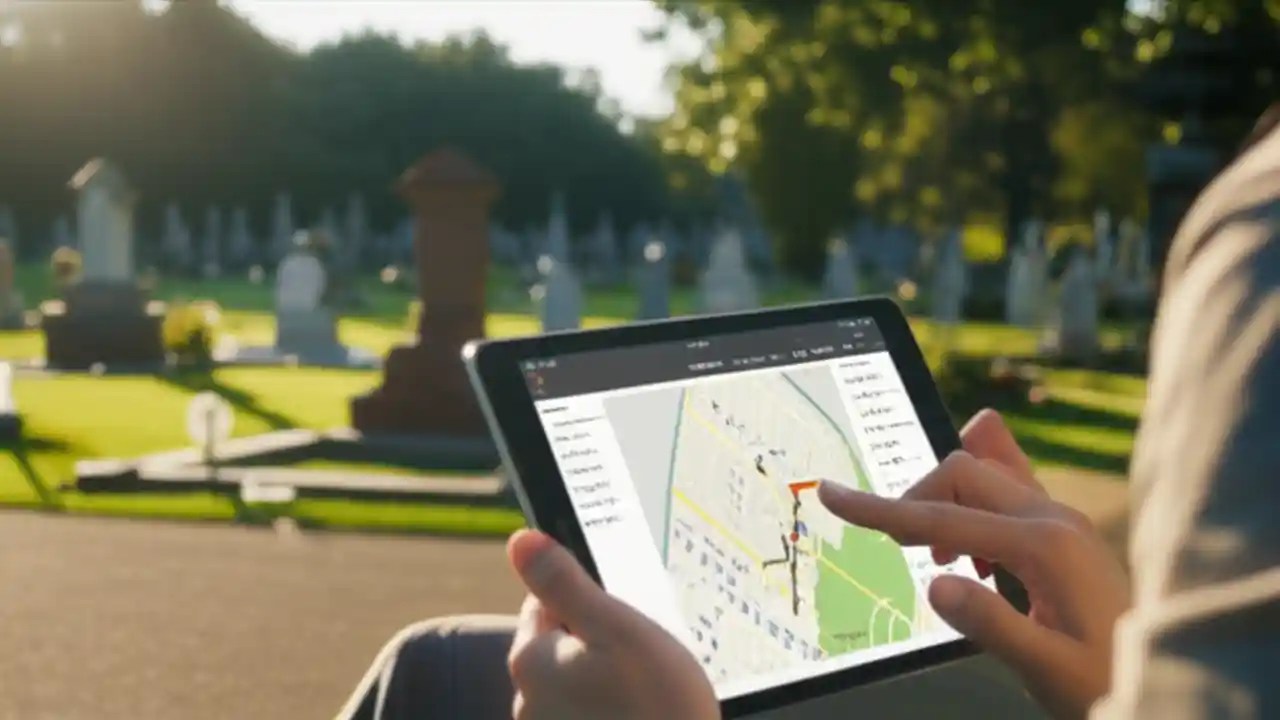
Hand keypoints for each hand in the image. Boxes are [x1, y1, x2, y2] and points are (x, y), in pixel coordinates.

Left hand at [505, 529, 719, 719]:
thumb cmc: (658, 710)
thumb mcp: (619, 630)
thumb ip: (566, 584)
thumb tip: (520, 540)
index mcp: (532, 660)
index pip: (545, 603)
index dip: (588, 604)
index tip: (623, 620)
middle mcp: (526, 704)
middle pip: (559, 649)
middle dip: (597, 648)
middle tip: (643, 662)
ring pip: (575, 688)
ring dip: (606, 686)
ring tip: (647, 698)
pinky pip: (587, 718)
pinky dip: (609, 716)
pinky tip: (639, 719)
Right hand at [819, 409, 1128, 719]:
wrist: (1165, 679)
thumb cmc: (1104, 681)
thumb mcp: (1046, 668)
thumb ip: (990, 623)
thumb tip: (934, 581)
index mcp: (1045, 547)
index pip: (942, 519)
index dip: (880, 509)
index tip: (833, 495)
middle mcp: (1054, 519)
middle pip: (962, 473)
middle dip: (918, 501)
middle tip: (901, 553)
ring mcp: (1062, 519)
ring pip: (982, 477)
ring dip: (945, 506)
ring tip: (942, 564)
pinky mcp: (1063, 531)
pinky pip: (1005, 491)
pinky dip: (971, 510)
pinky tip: (974, 558)